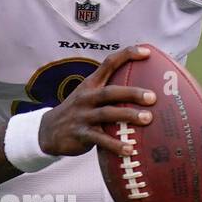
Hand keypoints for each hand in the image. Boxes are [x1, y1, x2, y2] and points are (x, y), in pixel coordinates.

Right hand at [38, 45, 155, 158]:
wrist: (48, 131)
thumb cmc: (78, 112)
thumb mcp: (88, 96)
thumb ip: (109, 92)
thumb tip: (142, 90)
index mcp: (91, 85)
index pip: (109, 63)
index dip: (127, 55)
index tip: (147, 52)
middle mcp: (86, 97)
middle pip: (110, 92)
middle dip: (132, 93)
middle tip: (152, 97)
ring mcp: (83, 116)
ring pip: (107, 114)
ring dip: (128, 116)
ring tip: (147, 119)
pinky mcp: (80, 134)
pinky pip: (100, 140)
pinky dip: (115, 145)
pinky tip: (130, 149)